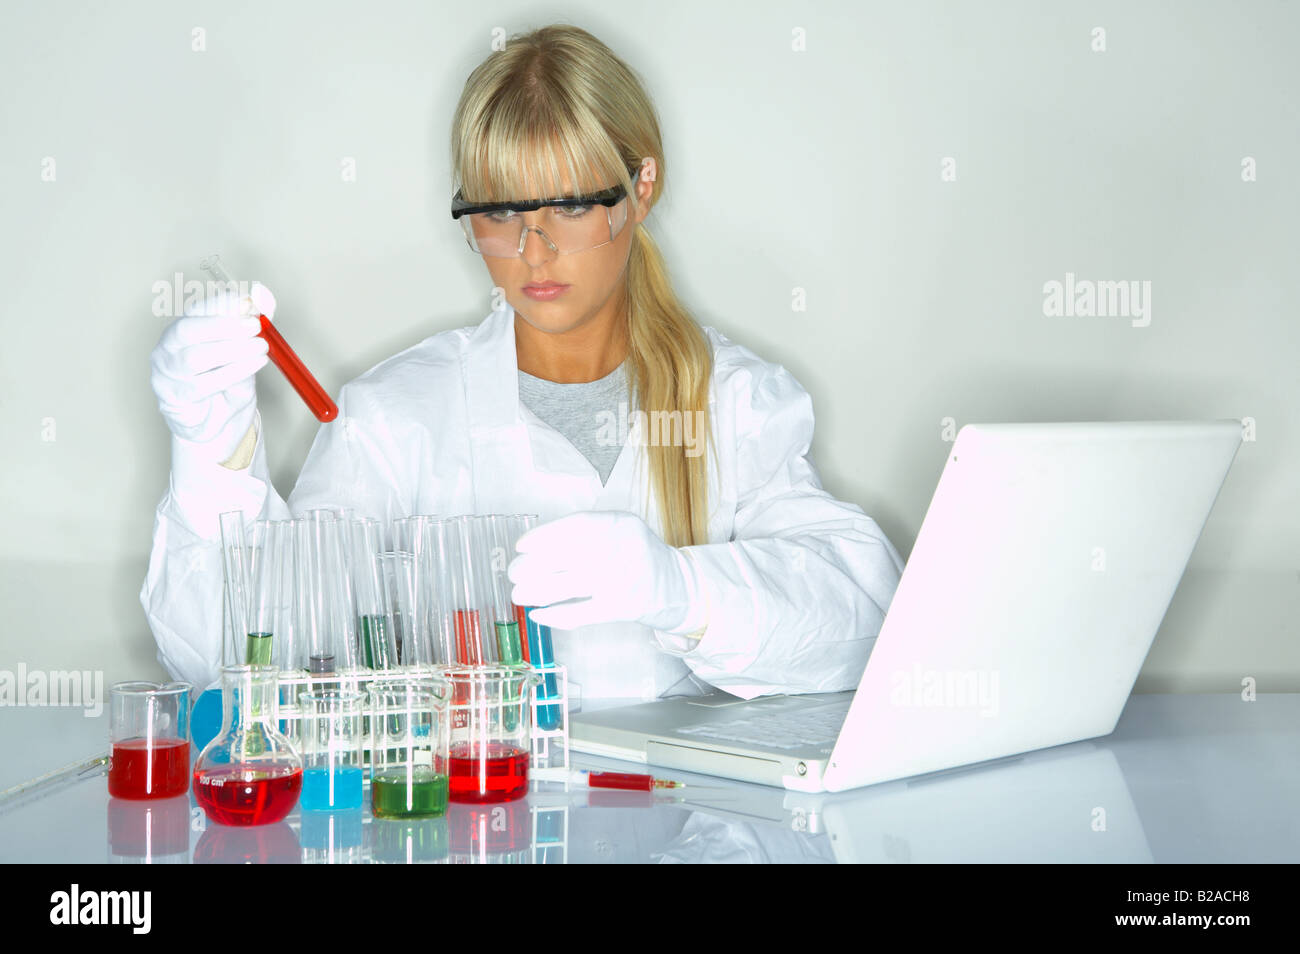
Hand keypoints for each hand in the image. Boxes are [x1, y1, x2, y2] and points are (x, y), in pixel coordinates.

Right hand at [150, 282, 274, 458]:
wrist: (218, 423)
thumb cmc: (227, 383)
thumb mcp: (244, 352)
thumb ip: (251, 326)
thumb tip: (263, 301)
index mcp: (186, 327)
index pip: (198, 309)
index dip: (223, 303)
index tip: (250, 302)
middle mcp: (170, 347)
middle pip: (188, 329)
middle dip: (224, 325)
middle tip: (256, 327)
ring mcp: (167, 373)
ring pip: (194, 358)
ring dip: (232, 351)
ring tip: (260, 348)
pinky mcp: (173, 397)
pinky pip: (202, 385)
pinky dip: (232, 373)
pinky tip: (252, 366)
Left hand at [508, 511, 702, 631]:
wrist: (676, 586)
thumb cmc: (638, 554)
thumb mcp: (622, 529)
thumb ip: (588, 532)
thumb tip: (536, 546)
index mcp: (620, 524)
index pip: (575, 526)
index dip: (543, 536)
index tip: (521, 546)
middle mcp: (621, 550)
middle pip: (566, 556)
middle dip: (532, 566)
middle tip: (514, 572)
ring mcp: (621, 581)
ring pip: (567, 586)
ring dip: (536, 592)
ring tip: (518, 594)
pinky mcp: (620, 609)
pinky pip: (579, 614)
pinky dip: (554, 616)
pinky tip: (538, 615)